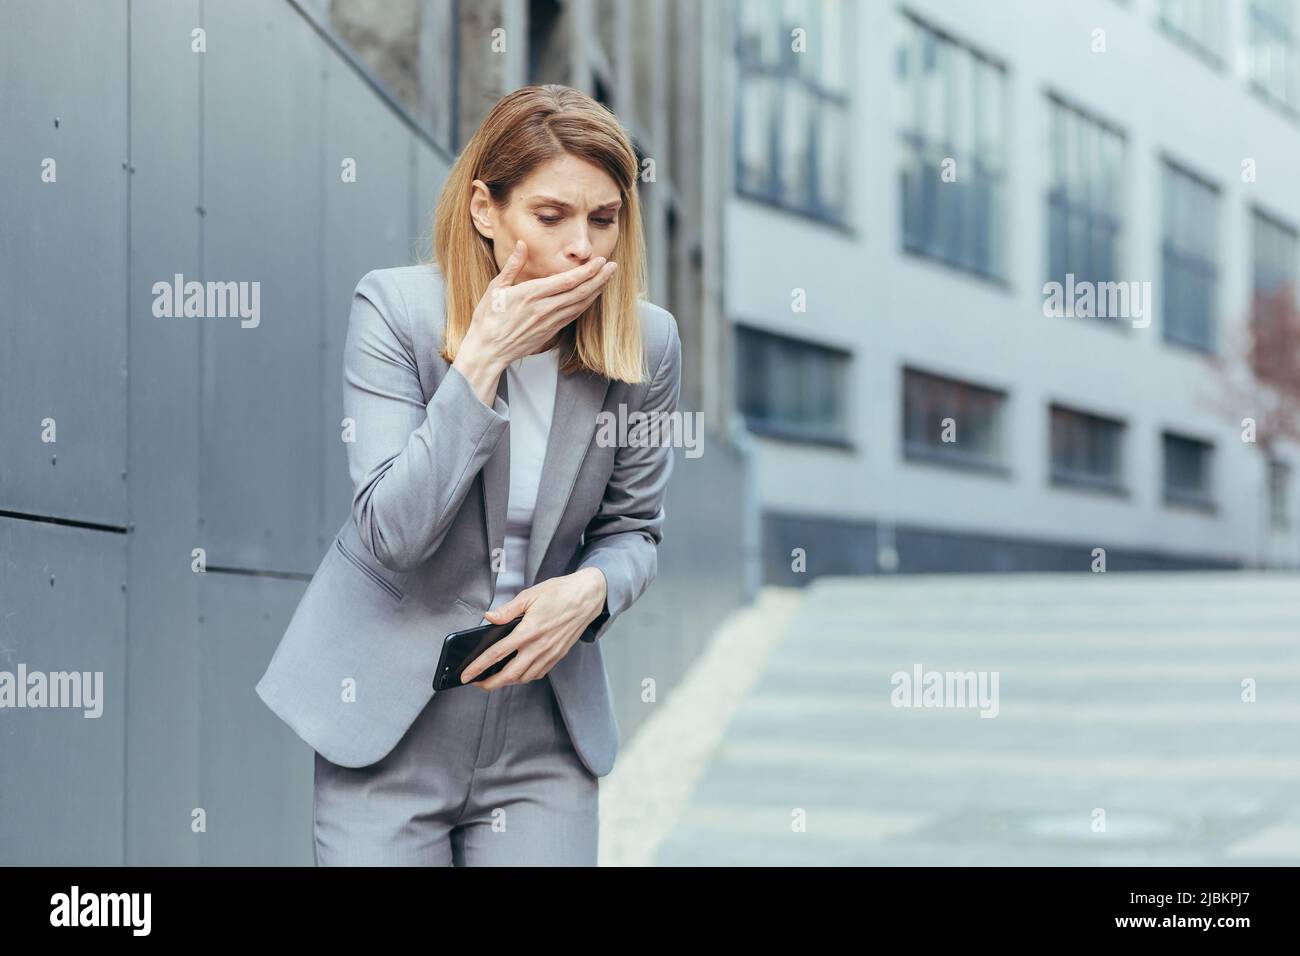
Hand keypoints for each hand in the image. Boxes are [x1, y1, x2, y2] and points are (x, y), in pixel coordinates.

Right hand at [452, 241, 617, 404]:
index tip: (601, 260)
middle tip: (613, 266)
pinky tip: (592, 296)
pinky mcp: (551, 331)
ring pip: (580, 304)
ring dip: (597, 291)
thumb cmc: (488, 318)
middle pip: (580, 292)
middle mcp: (544, 308)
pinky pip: (574, 315)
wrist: (489, 350)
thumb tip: (522, 244)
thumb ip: (512, 265)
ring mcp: (550, 321)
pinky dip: (586, 304)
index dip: (588, 270)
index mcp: (531, 294)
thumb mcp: (495, 288)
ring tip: (608, 278)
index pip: (568, 280)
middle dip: (599, 278)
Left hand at [460, 567, 607, 689]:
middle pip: (509, 675)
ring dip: (506, 682)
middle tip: (476, 683)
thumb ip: (508, 609)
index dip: (478, 667)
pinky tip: (517, 672)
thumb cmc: (560, 593)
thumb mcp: (530, 594)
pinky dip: (524, 677)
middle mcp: (539, 647)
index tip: (466, 675)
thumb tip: (489, 617)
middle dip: (489, 684)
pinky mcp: (558, 656)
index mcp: (528, 631)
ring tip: (493, 679)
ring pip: (523, 678)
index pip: (497, 654)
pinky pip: (537, 674)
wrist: (588, 597)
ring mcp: (549, 654)